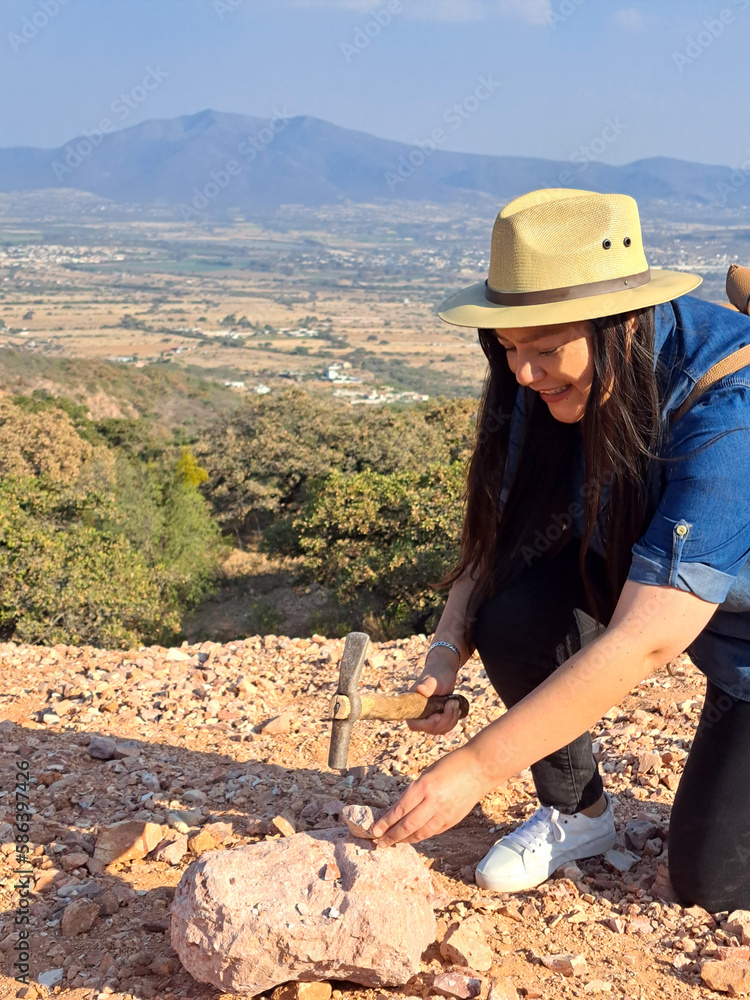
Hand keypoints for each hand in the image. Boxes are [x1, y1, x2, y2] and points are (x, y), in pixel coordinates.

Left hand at [371, 745, 487, 846]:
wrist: (480, 768)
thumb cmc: (451, 764)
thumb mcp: (427, 773)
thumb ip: (415, 791)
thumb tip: (400, 810)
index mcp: (424, 787)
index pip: (400, 810)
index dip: (385, 822)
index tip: (374, 830)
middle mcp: (433, 802)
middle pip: (407, 825)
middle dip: (391, 836)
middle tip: (378, 843)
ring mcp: (444, 813)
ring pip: (420, 833)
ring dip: (404, 840)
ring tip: (392, 843)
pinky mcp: (453, 820)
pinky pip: (433, 831)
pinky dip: (420, 836)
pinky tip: (412, 838)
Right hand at [408, 651, 460, 735]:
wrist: (444, 672)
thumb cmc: (437, 674)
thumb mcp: (434, 680)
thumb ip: (427, 686)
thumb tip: (420, 690)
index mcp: (412, 705)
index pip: (414, 725)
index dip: (426, 725)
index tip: (437, 715)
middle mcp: (418, 714)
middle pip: (430, 729)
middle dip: (444, 719)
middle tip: (452, 702)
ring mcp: (428, 718)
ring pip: (439, 730)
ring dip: (451, 719)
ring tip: (454, 703)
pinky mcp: (437, 719)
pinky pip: (445, 727)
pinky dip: (453, 719)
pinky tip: (455, 708)